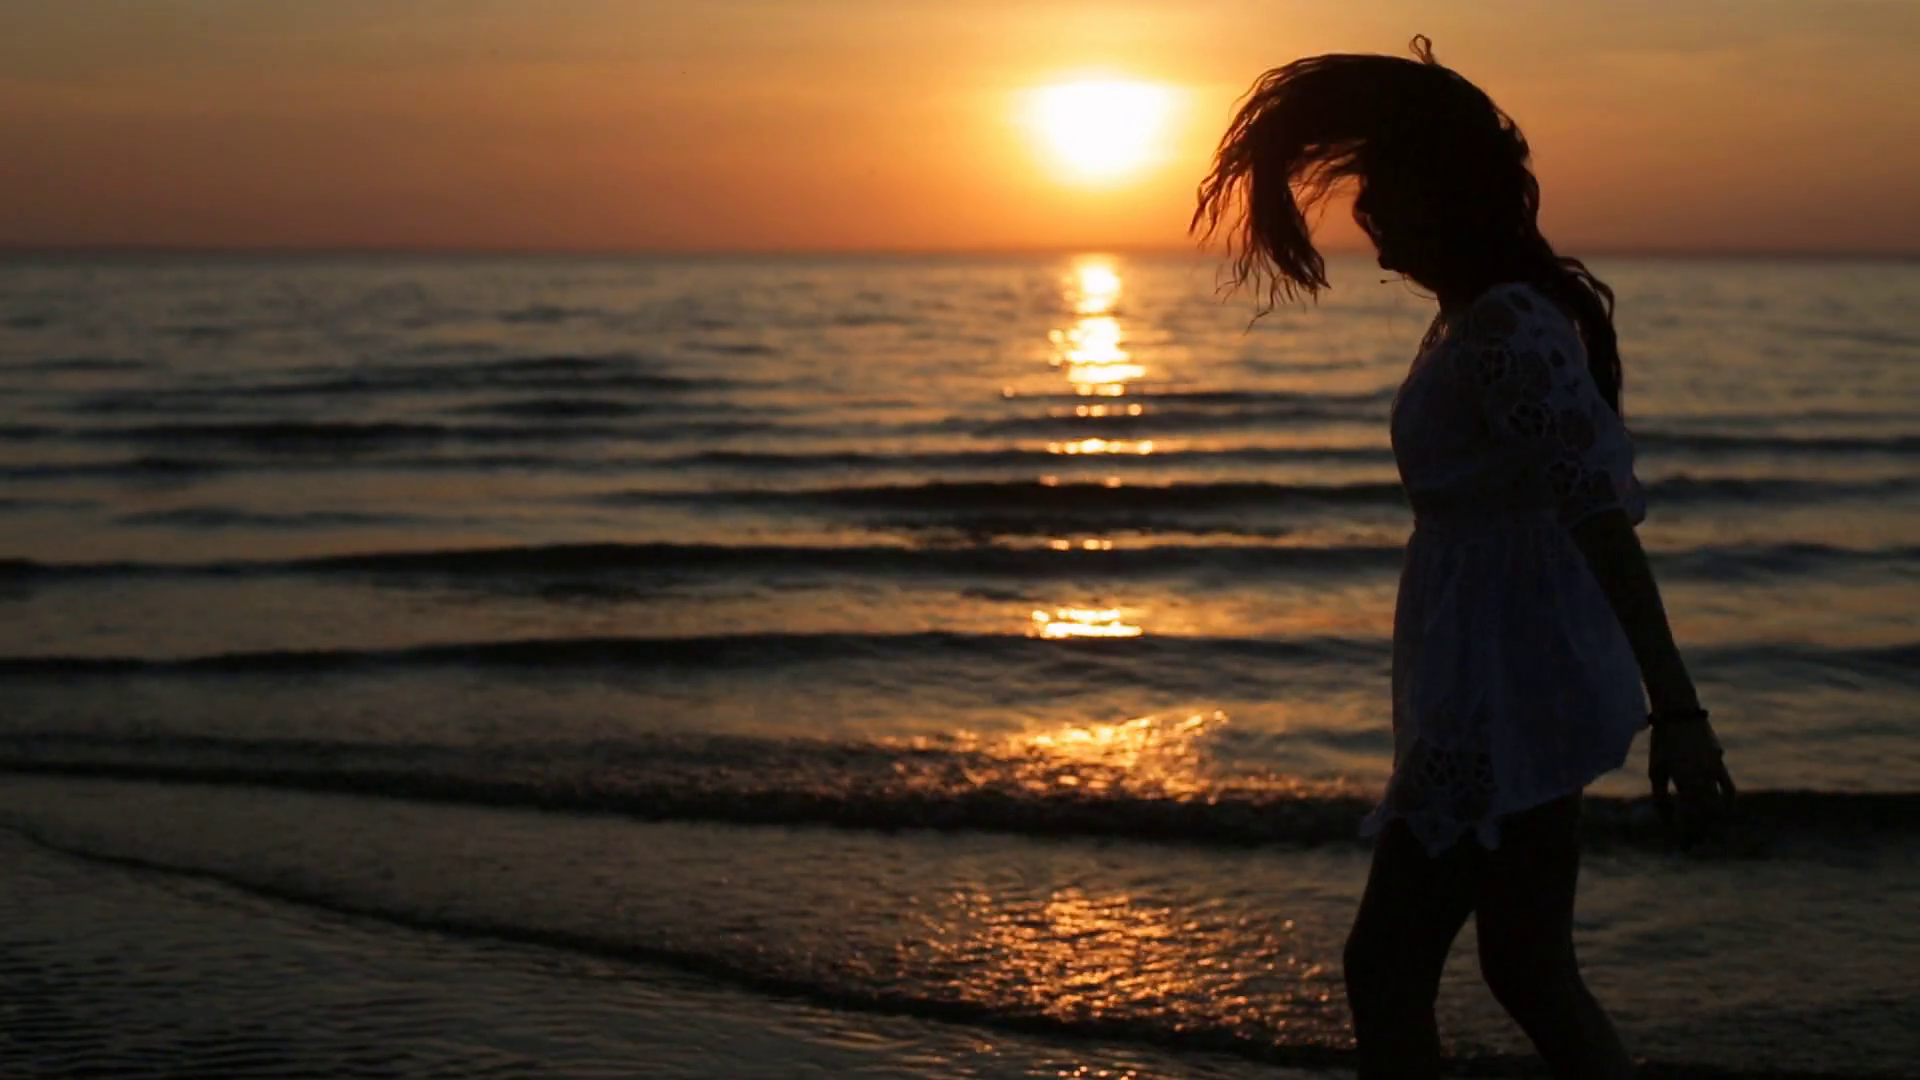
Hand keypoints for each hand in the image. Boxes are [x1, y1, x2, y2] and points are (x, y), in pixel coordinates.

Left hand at [1648, 719, 1735, 847]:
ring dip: (1713, 821)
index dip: (1687, 833)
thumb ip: (1660, 798)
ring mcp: (1715, 770)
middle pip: (1705, 814)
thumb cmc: (1662, 742)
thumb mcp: (1656, 771)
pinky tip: (1722, 814)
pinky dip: (1727, 804)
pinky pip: (1728, 789)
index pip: (1689, 816)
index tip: (1684, 846)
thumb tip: (1668, 822)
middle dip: (1699, 831)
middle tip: (1692, 844)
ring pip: (1718, 805)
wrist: (1679, 712)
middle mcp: (1703, 776)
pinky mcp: (1721, 763)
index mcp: (1684, 779)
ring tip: (1705, 833)